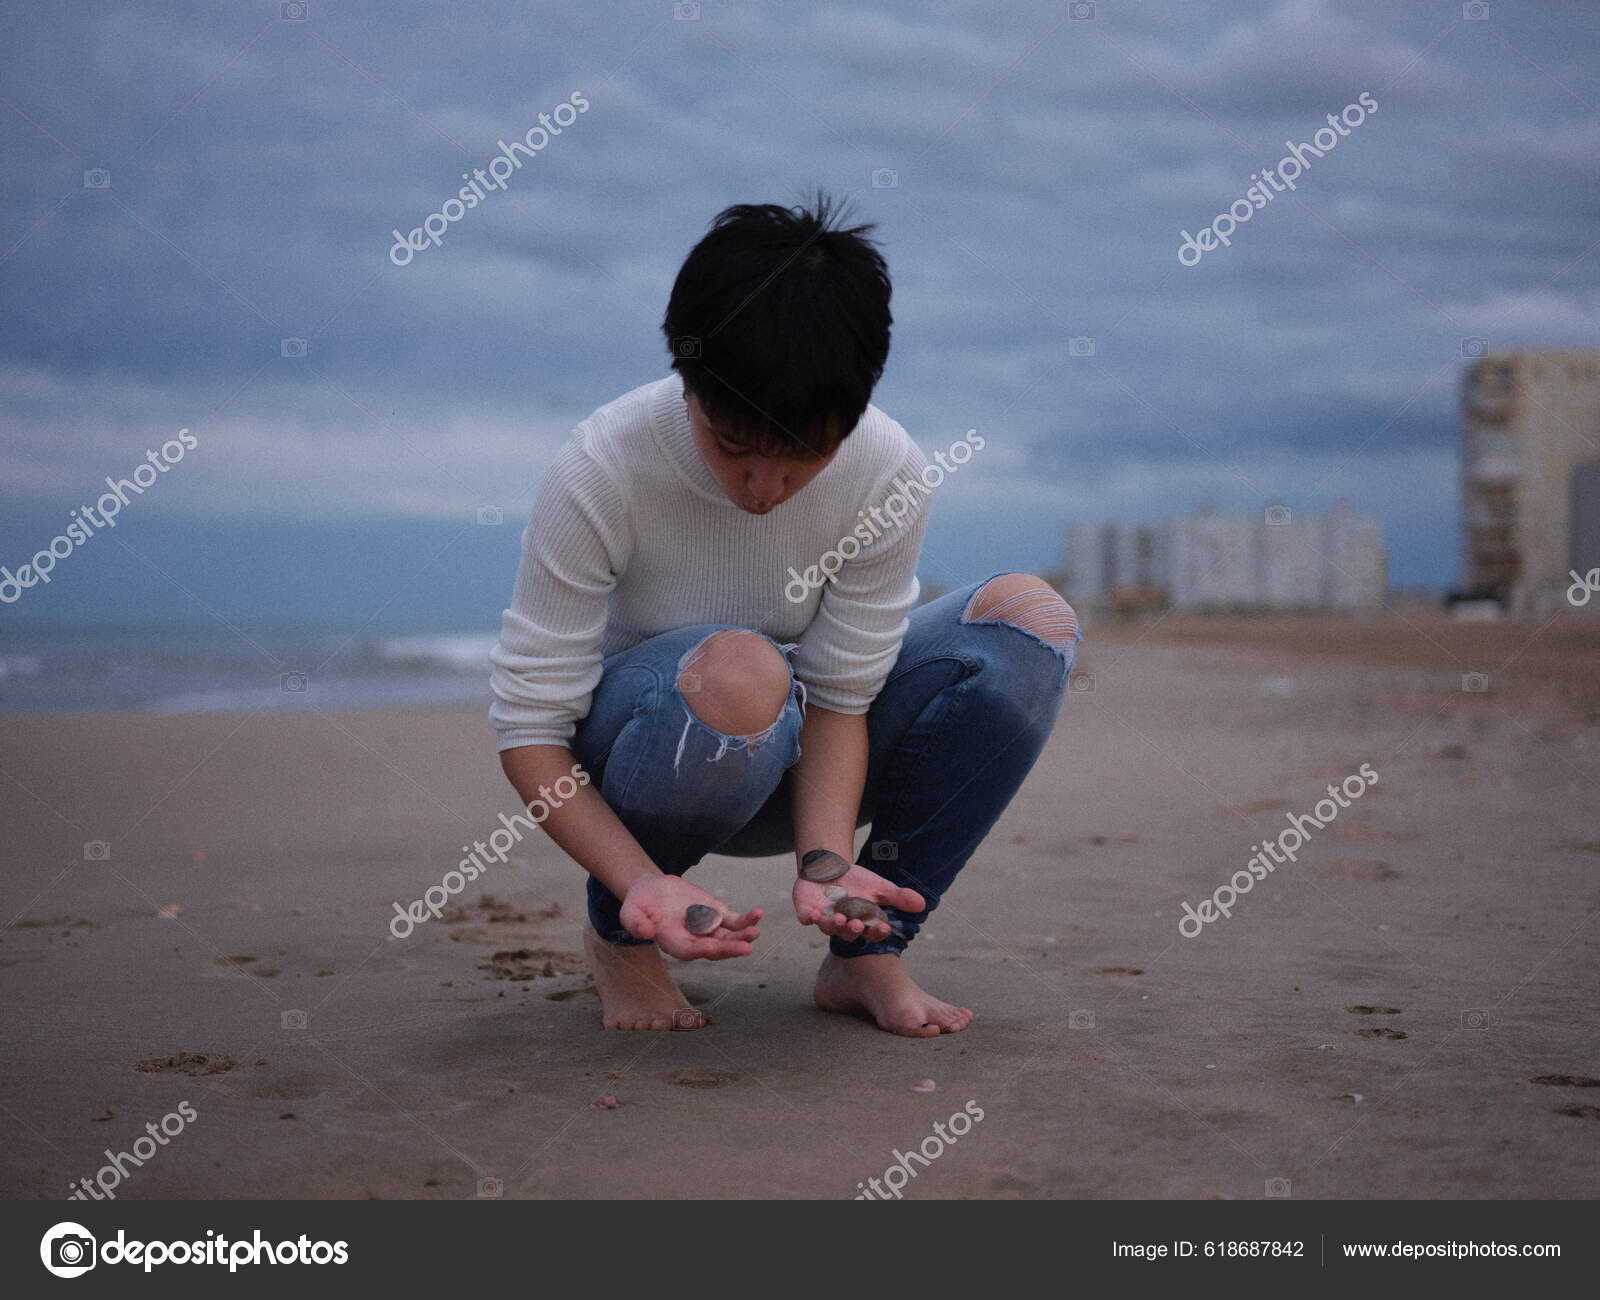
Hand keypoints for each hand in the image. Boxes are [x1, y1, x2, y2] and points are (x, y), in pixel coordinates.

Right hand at [618, 874, 760, 961]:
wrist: (652, 890)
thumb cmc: (638, 904)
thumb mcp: (630, 912)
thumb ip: (635, 923)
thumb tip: (644, 933)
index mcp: (674, 944)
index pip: (690, 951)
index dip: (701, 950)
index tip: (711, 946)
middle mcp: (694, 941)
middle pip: (715, 949)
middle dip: (730, 949)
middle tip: (746, 948)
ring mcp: (708, 929)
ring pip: (729, 937)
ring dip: (743, 936)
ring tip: (755, 931)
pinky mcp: (717, 915)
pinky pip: (735, 921)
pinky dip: (746, 919)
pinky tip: (758, 914)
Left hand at [792, 851, 922, 943]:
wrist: (829, 867)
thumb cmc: (856, 881)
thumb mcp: (880, 887)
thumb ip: (898, 897)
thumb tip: (922, 904)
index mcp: (862, 922)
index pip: (872, 933)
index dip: (877, 932)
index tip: (884, 926)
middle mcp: (843, 925)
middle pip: (848, 933)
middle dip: (852, 930)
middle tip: (857, 924)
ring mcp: (824, 919)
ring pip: (828, 928)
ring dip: (832, 925)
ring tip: (837, 918)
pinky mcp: (807, 911)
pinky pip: (806, 917)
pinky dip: (809, 917)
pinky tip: (813, 914)